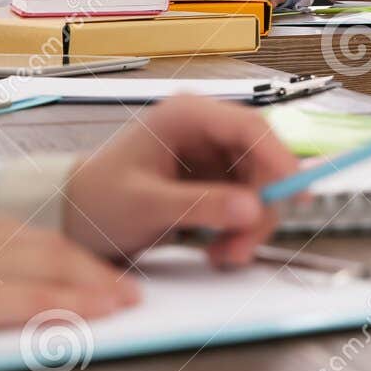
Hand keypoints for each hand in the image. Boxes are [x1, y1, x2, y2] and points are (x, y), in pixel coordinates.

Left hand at [62, 94, 299, 268]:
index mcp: (187, 115)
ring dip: (251, 226)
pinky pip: (247, 203)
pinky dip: (240, 231)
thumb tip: (253, 209)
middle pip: (262, 161)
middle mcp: (206, 129)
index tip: (295, 194)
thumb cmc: (99, 200)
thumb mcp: (146, 206)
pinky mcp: (215, 180)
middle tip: (244, 248)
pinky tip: (219, 249)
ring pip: (260, 187)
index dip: (279, 159)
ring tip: (224, 255)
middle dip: (261, 207)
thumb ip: (200, 206)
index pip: (250, 128)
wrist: (75, 219)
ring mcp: (213, 155)